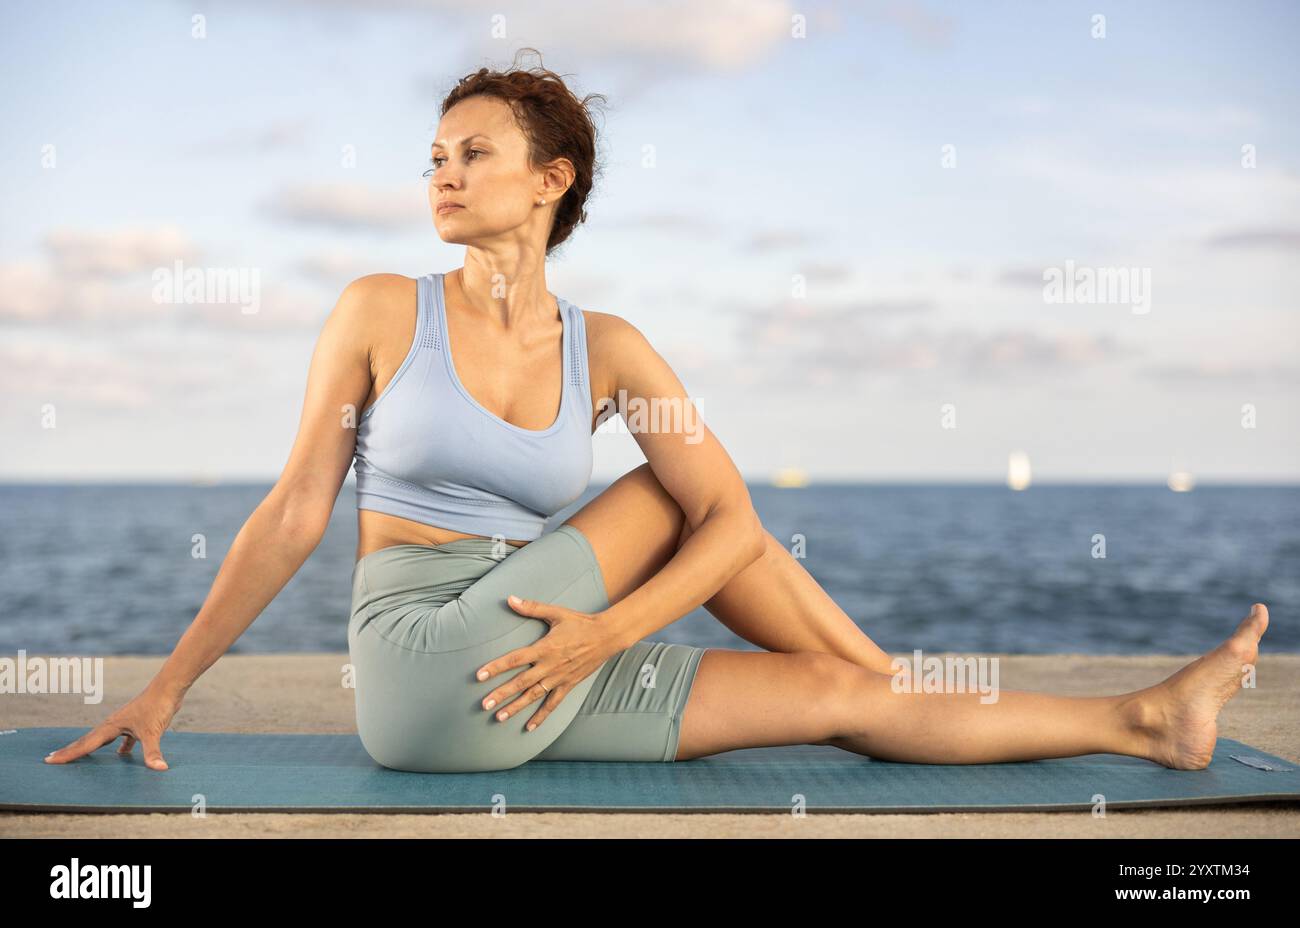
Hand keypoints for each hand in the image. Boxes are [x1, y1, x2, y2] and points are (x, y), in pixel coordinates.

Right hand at [43, 681, 185, 770]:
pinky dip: (121, 747)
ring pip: (104, 739)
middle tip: (52, 758)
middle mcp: (114, 723)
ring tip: (80, 756)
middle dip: (71, 750)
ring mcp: (125, 722)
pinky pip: (124, 738)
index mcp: (111, 726)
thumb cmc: (158, 706)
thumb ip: (153, 752)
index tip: (50, 759)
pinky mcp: (138, 723)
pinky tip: (121, 755)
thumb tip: (159, 768)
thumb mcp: (153, 732)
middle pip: (88, 740)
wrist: (169, 687)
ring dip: (92, 748)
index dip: (68, 753)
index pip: (86, 744)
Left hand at [476, 594, 618, 732]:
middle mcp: (549, 666)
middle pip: (520, 683)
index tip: (479, 676)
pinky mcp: (568, 685)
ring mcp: (559, 678)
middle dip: (501, 694)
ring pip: (534, 696)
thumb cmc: (580, 623)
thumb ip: (531, 608)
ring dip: (516, 707)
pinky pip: (553, 703)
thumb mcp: (556, 613)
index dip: (496, 667)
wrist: (607, 636)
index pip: (515, 659)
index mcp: (544, 648)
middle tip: (484, 705)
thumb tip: (510, 599)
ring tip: (499, 718)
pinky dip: (541, 716)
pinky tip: (530, 727)